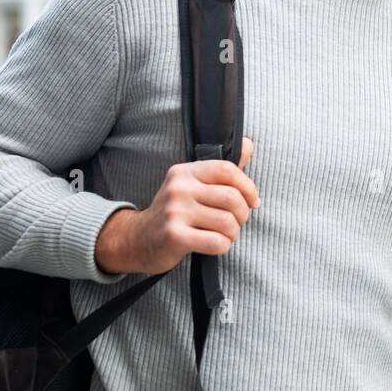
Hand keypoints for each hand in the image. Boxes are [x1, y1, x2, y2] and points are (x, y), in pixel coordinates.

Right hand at [95, 137, 258, 275]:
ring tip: (224, 234)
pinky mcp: (175, 236)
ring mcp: (174, 212)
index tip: (253, 201)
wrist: (138, 239)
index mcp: (185, 172)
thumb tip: (248, 144)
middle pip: (231, 197)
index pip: (227, 170)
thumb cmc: (175, 212)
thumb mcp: (193, 185)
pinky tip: (215, 244)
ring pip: (227, 222)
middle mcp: (178, 188)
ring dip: (233, 233)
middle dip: (243, 214)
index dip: (248, 187)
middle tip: (237, 222)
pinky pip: (216, 242)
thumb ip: (221, 169)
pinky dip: (223, 246)